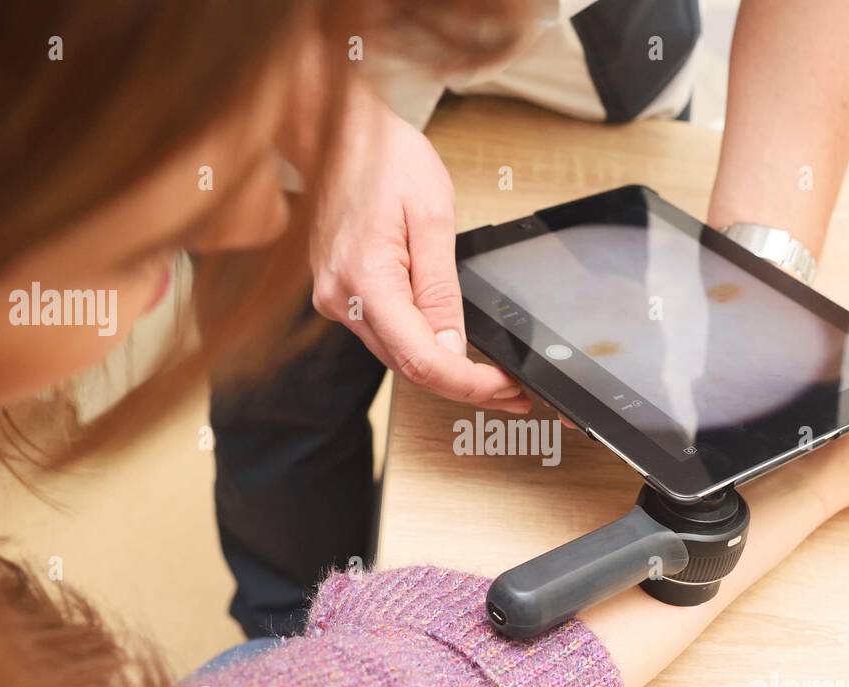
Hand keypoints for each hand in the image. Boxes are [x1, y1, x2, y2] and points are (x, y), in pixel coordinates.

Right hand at [309, 87, 530, 413]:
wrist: (336, 133)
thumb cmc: (383, 158)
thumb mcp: (433, 217)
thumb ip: (441, 289)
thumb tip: (452, 346)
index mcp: (366, 280)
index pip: (422, 360)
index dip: (468, 385)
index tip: (504, 388)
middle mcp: (342, 299)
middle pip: (409, 367)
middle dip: (465, 386)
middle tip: (512, 392)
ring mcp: (335, 299)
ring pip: (397, 356)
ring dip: (444, 370)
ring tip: (491, 376)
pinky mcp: (339, 294)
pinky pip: (385, 334)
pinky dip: (421, 347)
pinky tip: (451, 347)